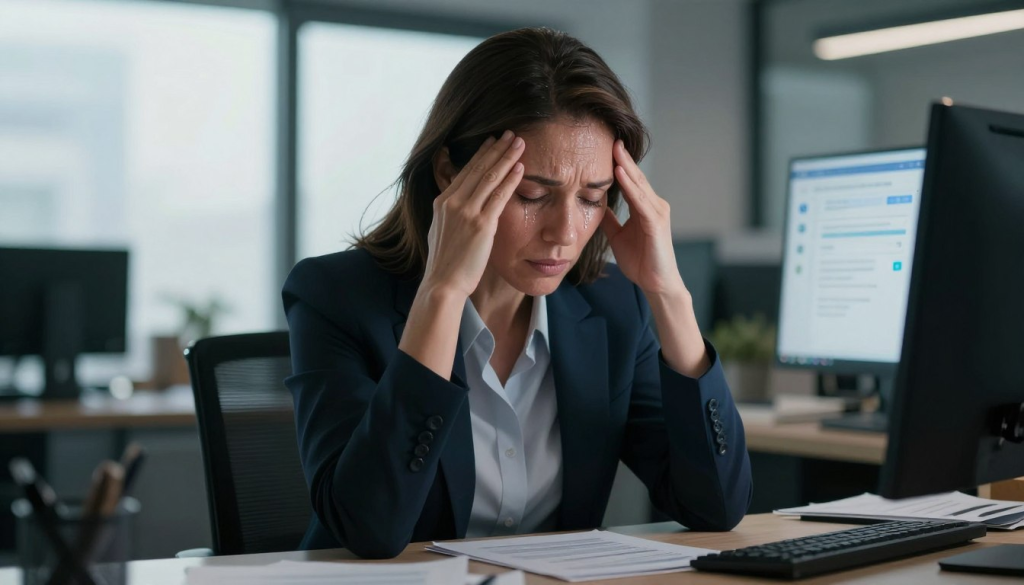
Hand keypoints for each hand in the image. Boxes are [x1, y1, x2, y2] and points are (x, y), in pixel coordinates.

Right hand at [423, 130, 524, 297]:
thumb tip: (458, 206)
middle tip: (510, 134)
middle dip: (496, 149)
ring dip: (506, 157)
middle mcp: (452, 203)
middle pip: (478, 168)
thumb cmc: (445, 264)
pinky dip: (511, 179)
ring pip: (489, 177)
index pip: (465, 172)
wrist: (443, 284)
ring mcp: (466, 213)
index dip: (481, 155)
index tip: (492, 142)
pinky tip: (521, 168)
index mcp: (442, 203)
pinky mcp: (481, 225)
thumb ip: (451, 215)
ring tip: (519, 143)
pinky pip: (499, 196)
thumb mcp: (440, 231)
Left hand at [601, 140, 684, 296]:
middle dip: (623, 158)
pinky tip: (619, 173)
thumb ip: (609, 220)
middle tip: (610, 136)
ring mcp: (657, 212)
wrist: (656, 284)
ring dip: (626, 166)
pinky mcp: (656, 223)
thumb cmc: (640, 261)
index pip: (629, 181)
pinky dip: (630, 186)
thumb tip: (595, 206)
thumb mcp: (618, 236)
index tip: (604, 147)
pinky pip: (640, 201)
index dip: (618, 164)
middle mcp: (654, 205)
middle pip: (636, 177)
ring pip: (638, 185)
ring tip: (614, 148)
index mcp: (644, 207)